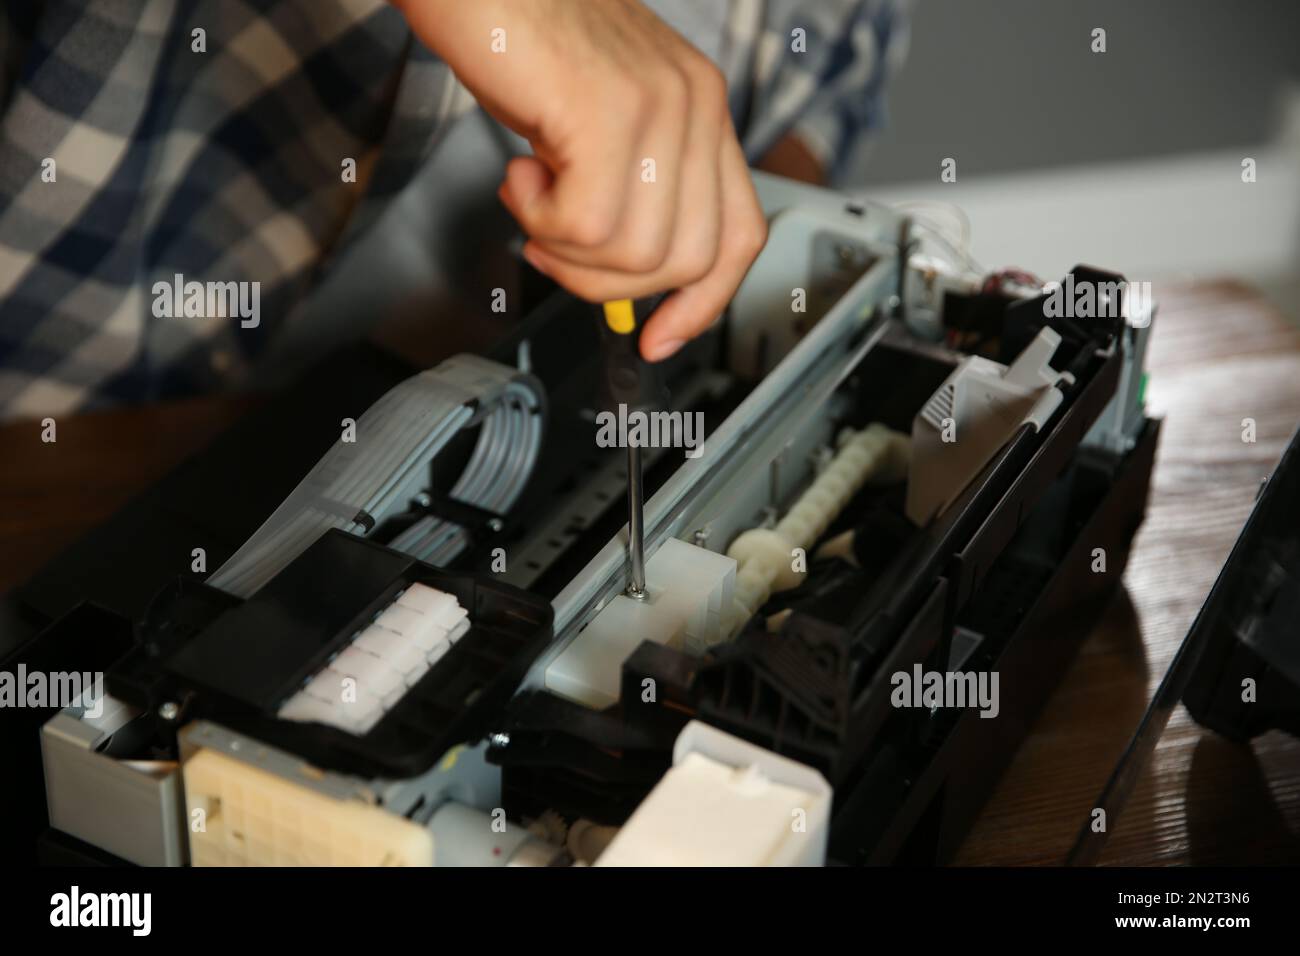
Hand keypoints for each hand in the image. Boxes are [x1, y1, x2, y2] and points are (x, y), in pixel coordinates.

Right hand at [395, 0, 767, 360]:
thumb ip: (631, 185)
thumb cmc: (518, 36)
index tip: (660, 336)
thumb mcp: (596, 121)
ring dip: (566, 248)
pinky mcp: (610, 112)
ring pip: (638, 254)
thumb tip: (628, 273)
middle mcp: (695, 103)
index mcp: (701, 108)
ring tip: (532, 193)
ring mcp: (660, 105)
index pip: (739, 234)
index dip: (702, 302)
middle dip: (610, 282)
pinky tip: (521, 174)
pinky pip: (589, 226)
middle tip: (555, 241)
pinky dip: (539, 220)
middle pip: (689, 261)